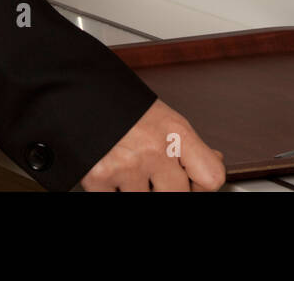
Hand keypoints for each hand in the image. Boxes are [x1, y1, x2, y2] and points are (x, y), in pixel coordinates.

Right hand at [80, 99, 225, 191]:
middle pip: (179, 195)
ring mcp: (126, 166)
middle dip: (166, 188)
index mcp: (176, 131)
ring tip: (129, 165)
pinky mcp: (99, 178)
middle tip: (154, 174)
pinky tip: (112, 171)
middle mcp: (154, 149)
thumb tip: (215, 161)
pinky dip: (113, 190)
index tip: (192, 182)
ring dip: (138, 189)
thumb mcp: (165, 117)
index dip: (202, 185)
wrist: (78, 92)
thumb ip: (189, 144)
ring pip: (145, 200)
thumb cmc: (123, 104)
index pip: (212, 176)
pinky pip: (116, 200)